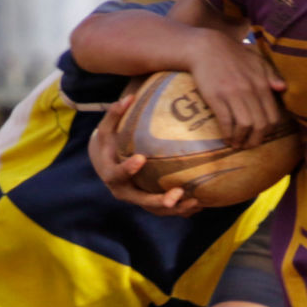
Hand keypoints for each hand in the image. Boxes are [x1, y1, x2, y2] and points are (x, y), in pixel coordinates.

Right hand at [88, 97, 204, 215]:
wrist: (106, 164)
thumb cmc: (109, 142)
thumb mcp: (107, 129)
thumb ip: (115, 113)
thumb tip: (129, 96)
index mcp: (111, 174)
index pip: (117, 174)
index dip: (128, 168)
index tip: (141, 158)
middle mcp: (124, 192)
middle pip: (142, 201)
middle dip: (160, 200)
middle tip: (178, 193)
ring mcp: (137, 200)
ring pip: (157, 210)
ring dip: (176, 209)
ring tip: (196, 202)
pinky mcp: (148, 205)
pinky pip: (166, 210)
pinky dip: (182, 210)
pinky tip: (200, 204)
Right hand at [185, 29, 288, 147]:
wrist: (205, 46)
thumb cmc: (232, 54)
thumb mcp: (256, 60)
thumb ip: (271, 74)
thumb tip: (282, 88)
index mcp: (261, 83)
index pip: (272, 116)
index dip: (268, 131)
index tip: (260, 136)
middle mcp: (249, 90)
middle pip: (260, 124)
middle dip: (256, 140)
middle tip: (249, 145)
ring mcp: (232, 93)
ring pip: (245, 125)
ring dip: (242, 139)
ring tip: (237, 143)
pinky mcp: (216, 96)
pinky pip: (226, 121)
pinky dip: (228, 133)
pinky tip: (226, 137)